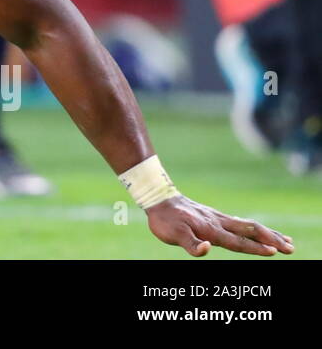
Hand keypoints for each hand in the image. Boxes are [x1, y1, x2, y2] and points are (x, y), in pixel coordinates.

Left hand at [146, 196, 292, 256]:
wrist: (158, 198)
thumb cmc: (165, 220)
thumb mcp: (174, 235)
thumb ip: (191, 244)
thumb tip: (207, 248)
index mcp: (212, 230)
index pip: (238, 242)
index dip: (256, 248)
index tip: (274, 252)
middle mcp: (219, 223)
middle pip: (251, 232)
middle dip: (272, 240)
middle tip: (291, 248)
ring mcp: (218, 218)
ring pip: (248, 226)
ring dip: (268, 234)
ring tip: (286, 240)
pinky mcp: (214, 216)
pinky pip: (240, 223)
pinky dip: (254, 229)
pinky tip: (259, 231)